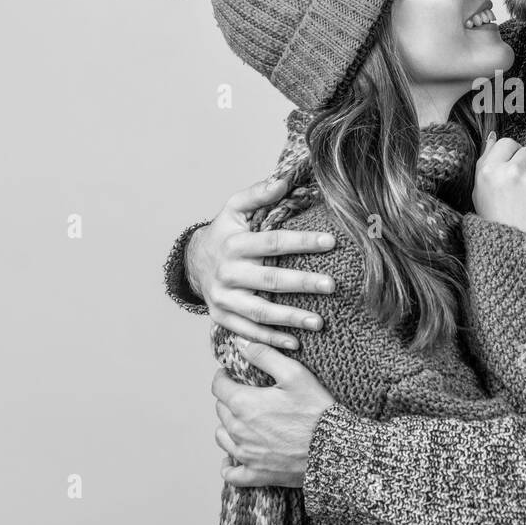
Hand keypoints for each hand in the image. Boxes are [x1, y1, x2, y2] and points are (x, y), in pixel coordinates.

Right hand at [185, 177, 337, 349]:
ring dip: (291, 319)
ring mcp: (223, 299)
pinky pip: (249, 333)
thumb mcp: (234, 208)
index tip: (331, 242)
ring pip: (260, 312)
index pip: (273, 242)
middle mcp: (227, 273)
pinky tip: (297, 343)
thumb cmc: (225, 232)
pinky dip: (272, 340)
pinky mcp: (222, 318)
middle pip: (270, 280)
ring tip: (320, 322)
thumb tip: (282, 181)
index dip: (303, 242)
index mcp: (234, 244)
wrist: (193, 262)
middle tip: (332, 286)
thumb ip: (257, 194)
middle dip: (303, 283)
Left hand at [213, 341, 337, 488]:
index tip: (232, 373)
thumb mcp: (294, 374)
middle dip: (229, 399)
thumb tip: (241, 343)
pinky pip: (231, 473)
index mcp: (244, 404)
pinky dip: (230, 465)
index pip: (218, 386)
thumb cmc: (316, 409)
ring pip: (222, 437)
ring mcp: (246, 454)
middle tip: (247, 393)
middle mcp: (238, 430)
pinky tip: (237, 457)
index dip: (224, 376)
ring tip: (245, 420)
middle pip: (220, 410)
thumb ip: (264, 356)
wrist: (334, 448)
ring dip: (229, 426)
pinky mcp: (256, 474)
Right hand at [472, 133, 525, 242]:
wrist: (514, 253)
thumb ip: (486, 161)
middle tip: (523, 191)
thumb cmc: (495, 221)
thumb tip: (492, 135)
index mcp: (489, 170)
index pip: (508, 142)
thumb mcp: (479, 192)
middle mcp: (511, 172)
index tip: (514, 172)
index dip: (513, 156)